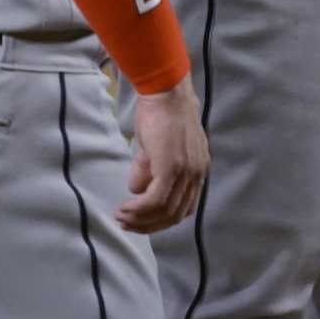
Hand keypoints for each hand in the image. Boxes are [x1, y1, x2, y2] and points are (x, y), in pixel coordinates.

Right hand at [119, 77, 209, 233]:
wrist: (166, 93)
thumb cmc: (161, 115)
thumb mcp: (156, 149)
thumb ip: (148, 170)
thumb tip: (136, 191)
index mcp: (198, 169)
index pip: (184, 208)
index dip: (160, 220)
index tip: (139, 221)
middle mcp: (197, 173)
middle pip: (174, 215)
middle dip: (148, 225)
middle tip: (125, 223)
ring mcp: (187, 171)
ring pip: (164, 210)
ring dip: (139, 219)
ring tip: (121, 217)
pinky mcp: (172, 167)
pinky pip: (155, 200)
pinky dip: (138, 209)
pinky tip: (124, 207)